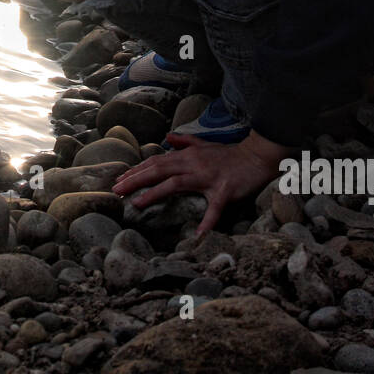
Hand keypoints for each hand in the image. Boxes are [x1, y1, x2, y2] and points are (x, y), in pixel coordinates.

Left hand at [112, 131, 291, 235]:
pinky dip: (206, 222)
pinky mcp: (224, 190)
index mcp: (187, 156)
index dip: (136, 171)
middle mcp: (193, 164)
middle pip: (158, 170)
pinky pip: (214, 208)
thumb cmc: (231, 154)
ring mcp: (208, 177)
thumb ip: (185, 141)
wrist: (258, 155)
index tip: (118, 180)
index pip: (156, 162)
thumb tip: (168, 137)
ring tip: (137, 204)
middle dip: (135, 180)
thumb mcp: (205, 144)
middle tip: (116, 192)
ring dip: (154, 193)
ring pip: (175, 183)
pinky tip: (197, 236)